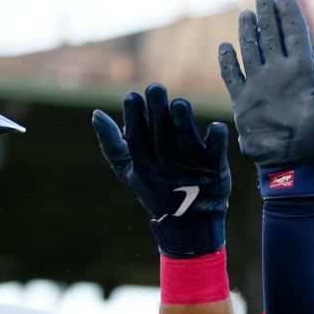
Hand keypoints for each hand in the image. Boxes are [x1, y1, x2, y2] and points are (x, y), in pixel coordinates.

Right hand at [92, 84, 229, 256]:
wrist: (191, 224)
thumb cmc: (157, 190)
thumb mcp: (131, 173)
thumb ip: (112, 145)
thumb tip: (96, 114)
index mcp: (145, 167)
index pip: (137, 137)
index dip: (134, 116)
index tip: (132, 96)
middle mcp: (168, 168)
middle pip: (161, 134)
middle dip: (157, 109)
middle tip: (155, 89)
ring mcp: (192, 168)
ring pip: (186, 139)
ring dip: (182, 119)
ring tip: (179, 104)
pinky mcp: (215, 170)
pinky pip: (216, 150)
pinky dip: (217, 138)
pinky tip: (214, 127)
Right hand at [218, 0, 313, 196]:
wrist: (293, 167)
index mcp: (302, 70)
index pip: (294, 31)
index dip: (288, 11)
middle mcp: (279, 73)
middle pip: (271, 34)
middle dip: (267, 13)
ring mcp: (261, 85)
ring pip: (251, 50)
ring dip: (248, 32)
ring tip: (246, 14)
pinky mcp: (244, 101)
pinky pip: (233, 75)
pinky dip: (228, 61)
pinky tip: (225, 47)